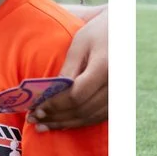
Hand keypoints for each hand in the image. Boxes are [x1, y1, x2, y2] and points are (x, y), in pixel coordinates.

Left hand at [37, 7, 108, 130]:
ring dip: (65, 123)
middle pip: (82, 109)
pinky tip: (63, 123)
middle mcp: (115, 84)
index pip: (77, 95)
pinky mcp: (118, 99)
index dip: (55, 104)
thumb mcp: (79, 45)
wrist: (122, 30)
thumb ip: (67, 70)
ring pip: (90, 117)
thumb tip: (50, 94)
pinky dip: (79, 122)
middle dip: (55, 116)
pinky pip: (98, 117)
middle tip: (33, 119)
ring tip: (43, 125)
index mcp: (105, 67)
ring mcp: (119, 93)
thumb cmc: (97, 32)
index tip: (36, 108)